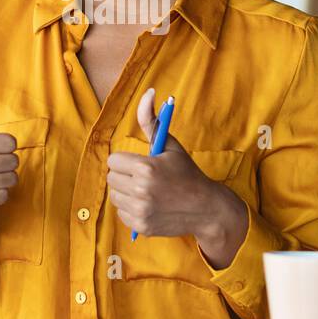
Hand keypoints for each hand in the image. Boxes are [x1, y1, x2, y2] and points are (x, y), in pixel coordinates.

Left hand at [106, 87, 247, 265]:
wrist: (205, 207)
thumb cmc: (186, 173)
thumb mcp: (170, 144)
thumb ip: (152, 120)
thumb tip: (148, 92)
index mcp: (146, 168)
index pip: (113, 161)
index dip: (126, 161)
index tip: (140, 163)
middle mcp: (141, 190)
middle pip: (112, 178)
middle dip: (125, 176)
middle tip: (143, 177)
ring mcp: (140, 211)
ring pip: (115, 196)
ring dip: (126, 192)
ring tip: (146, 191)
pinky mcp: (140, 226)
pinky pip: (121, 213)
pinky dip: (131, 209)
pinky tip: (148, 205)